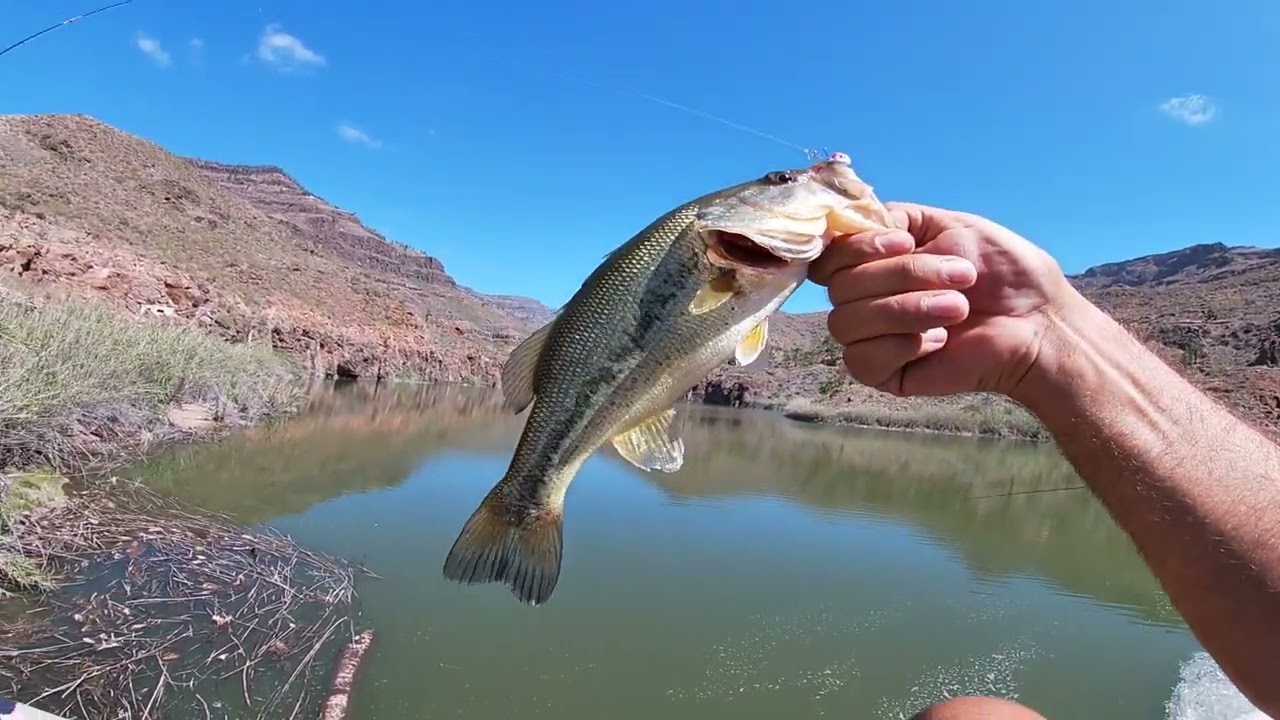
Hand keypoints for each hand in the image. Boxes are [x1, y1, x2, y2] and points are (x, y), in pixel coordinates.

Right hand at [808, 202, 1076, 398]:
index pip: (828, 256)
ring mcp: (871, 338)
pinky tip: (938, 343)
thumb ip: (896, 218)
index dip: (856, 247)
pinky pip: (861, 359)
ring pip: (846, 322)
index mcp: (875, 264)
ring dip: (906, 309)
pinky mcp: (884, 374)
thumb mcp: (952, 225)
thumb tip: (850, 219)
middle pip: (839, 287)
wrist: (1039, 322)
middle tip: (961, 276)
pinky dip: (899, 345)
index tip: (904, 242)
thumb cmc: (1004, 272)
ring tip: (958, 308)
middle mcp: (865, 299)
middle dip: (902, 275)